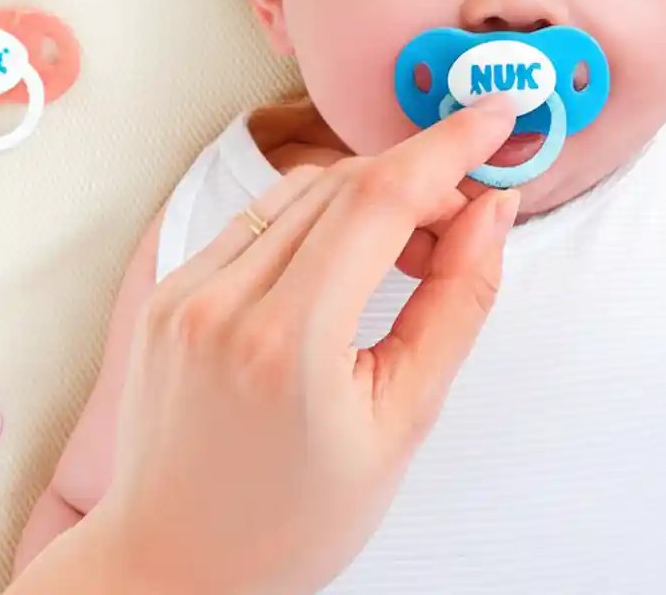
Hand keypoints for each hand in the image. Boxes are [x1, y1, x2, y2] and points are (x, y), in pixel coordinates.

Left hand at [45, 96, 518, 594]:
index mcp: (287, 342)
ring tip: (410, 254)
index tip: (498, 115)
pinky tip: (348, 265)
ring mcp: (183, 293)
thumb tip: (491, 214)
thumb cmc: (292, 520)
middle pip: (343, 183)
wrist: (178, 564)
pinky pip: (257, 221)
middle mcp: (221, 302)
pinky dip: (318, 220)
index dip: (450, 145)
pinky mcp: (167, 293)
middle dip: (421, 179)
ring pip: (299, 191)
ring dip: (370, 197)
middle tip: (469, 218)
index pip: (380, 198)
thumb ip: (455, 305)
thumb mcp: (402, 422)